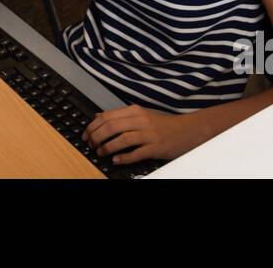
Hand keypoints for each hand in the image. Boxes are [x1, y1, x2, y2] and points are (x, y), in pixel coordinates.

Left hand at [83, 104, 211, 164]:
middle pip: (112, 127)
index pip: (107, 116)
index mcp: (135, 111)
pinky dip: (125, 157)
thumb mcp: (140, 114)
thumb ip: (119, 115)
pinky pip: (137, 152)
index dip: (93, 126)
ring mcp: (149, 134)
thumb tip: (98, 116)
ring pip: (123, 139)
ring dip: (108, 147)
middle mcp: (141, 120)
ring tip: (101, 153)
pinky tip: (117, 160)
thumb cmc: (162, 124)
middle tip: (91, 145)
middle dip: (97, 137)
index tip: (86, 134)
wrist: (187, 131)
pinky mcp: (156, 147)